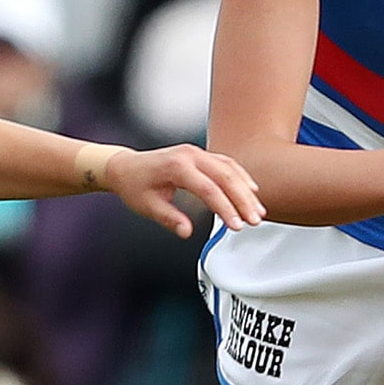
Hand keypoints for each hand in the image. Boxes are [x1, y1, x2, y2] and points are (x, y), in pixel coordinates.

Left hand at [103, 143, 265, 236]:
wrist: (126, 167)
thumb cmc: (135, 186)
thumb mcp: (147, 206)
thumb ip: (169, 218)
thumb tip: (186, 232)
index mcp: (176, 166)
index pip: (208, 189)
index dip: (225, 209)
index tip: (236, 226)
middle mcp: (189, 155)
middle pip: (225, 176)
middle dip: (242, 200)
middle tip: (254, 220)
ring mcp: (196, 153)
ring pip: (229, 169)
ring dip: (245, 189)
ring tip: (257, 211)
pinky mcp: (200, 155)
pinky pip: (226, 164)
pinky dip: (240, 177)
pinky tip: (251, 191)